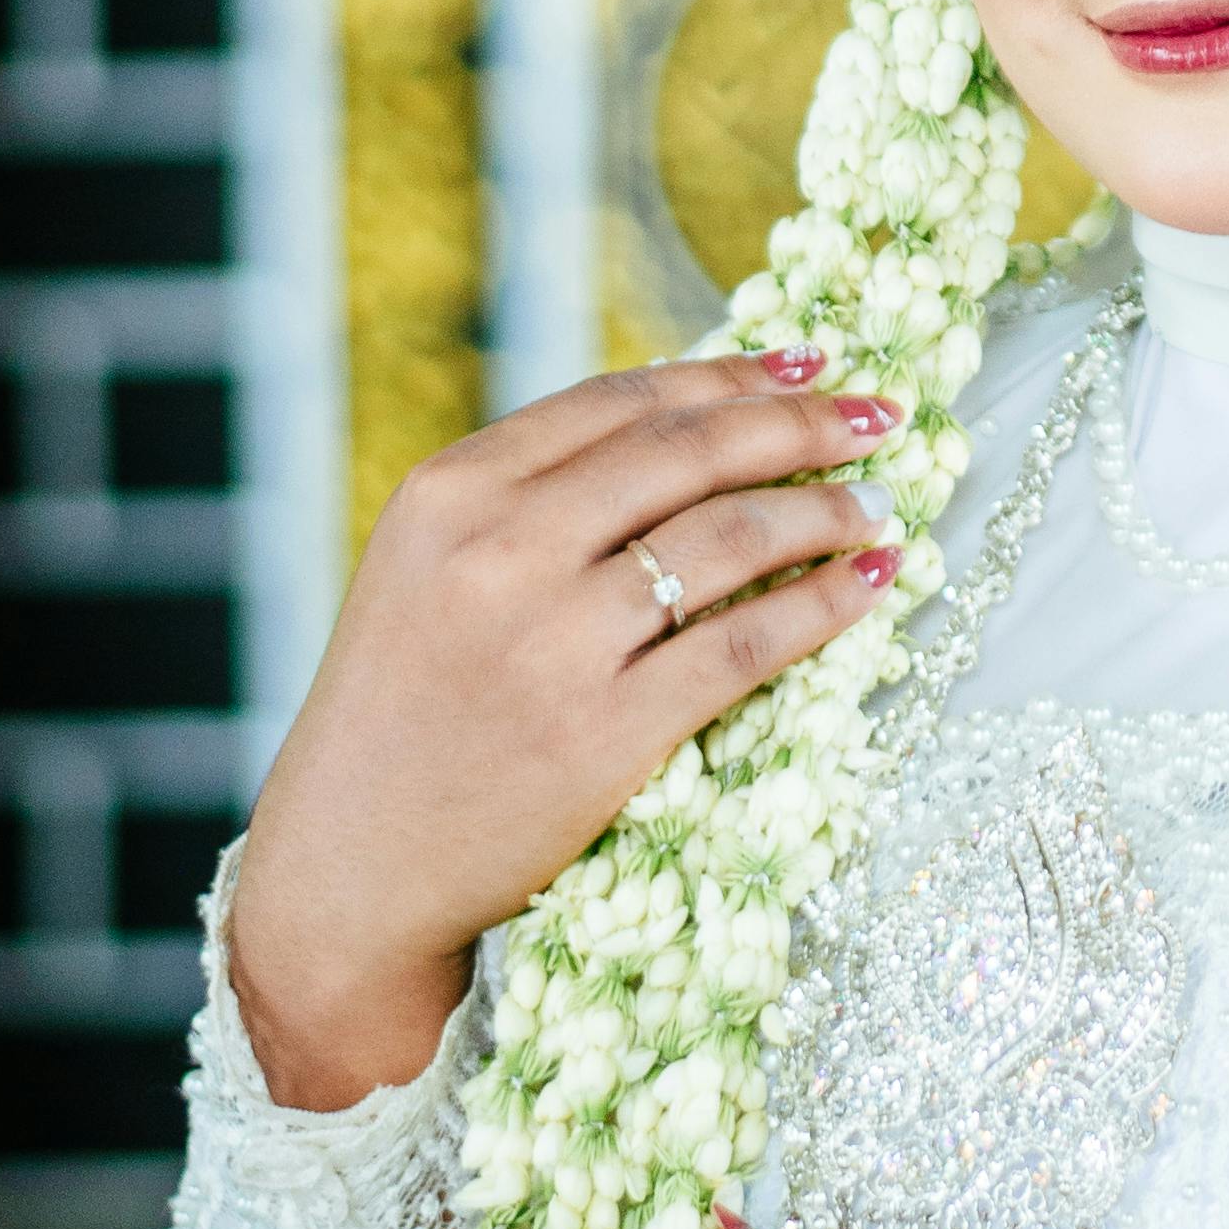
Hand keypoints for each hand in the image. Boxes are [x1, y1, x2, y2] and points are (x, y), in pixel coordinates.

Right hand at [225, 357, 905, 1103]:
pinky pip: (744, 643)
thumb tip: (689, 429)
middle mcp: (499, 549)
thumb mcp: (427, 568)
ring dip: (824, 510)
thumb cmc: (402, 711)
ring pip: (729, 536)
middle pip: (689, 452)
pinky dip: (823, 605)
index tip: (807, 363)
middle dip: (803, 424)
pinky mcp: (603, 731)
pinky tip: (867, 584)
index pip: (623, 403)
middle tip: (879, 417)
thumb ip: (529, 498)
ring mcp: (553, 640)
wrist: (349, 865)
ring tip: (876, 508)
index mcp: (452, 490)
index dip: (729, 375)